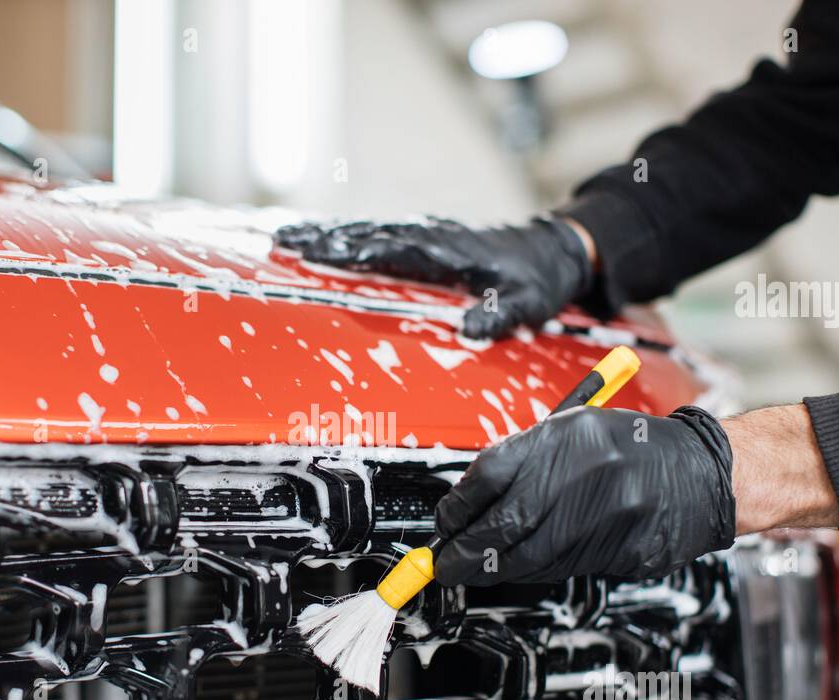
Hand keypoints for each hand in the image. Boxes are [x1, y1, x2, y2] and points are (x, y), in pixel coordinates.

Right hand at [275, 215, 592, 338]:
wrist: (554, 250)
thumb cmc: (539, 280)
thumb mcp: (528, 304)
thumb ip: (499, 317)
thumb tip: (468, 330)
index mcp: (452, 251)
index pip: (398, 248)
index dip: (361, 250)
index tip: (326, 252)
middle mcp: (433, 237)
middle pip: (371, 234)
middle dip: (327, 238)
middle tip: (284, 240)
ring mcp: (427, 236)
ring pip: (370, 231)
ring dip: (328, 234)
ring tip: (286, 236)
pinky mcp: (425, 240)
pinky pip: (379, 235)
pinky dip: (347, 236)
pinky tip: (322, 240)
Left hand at [433, 406, 735, 585]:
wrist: (702, 474)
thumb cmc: (633, 449)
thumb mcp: (575, 434)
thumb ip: (525, 461)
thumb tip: (469, 503)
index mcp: (568, 435)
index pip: (491, 473)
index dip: (458, 506)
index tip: (444, 522)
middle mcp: (586, 473)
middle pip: (504, 522)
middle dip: (465, 549)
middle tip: (444, 562)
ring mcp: (607, 515)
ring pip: (530, 556)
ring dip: (492, 569)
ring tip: (469, 570)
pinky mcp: (621, 549)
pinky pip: (560, 569)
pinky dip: (529, 573)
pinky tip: (516, 568)